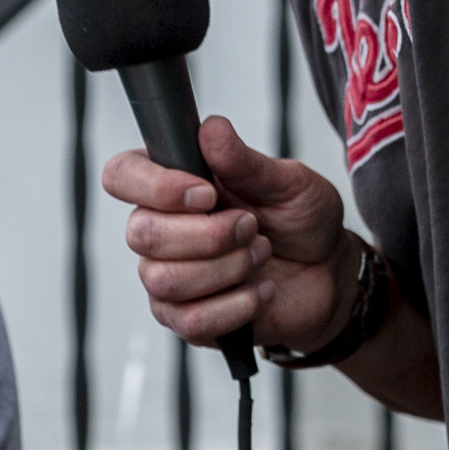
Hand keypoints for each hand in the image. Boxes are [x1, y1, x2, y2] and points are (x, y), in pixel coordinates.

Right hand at [101, 117, 352, 352]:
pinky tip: (259, 291)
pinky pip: (191, 320)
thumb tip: (211, 129)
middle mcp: (160, 230)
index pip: (122, 175)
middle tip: (251, 226)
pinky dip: (235, 306)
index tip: (206, 193)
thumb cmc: (301, 221)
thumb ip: (246, 161)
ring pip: (165, 280)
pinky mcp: (186, 318)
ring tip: (260, 254)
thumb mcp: (288, 182)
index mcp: (172, 186)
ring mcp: (167, 277)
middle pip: (141, 234)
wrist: (327, 273)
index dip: (154, 186)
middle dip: (207, 233)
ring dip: (226, 268)